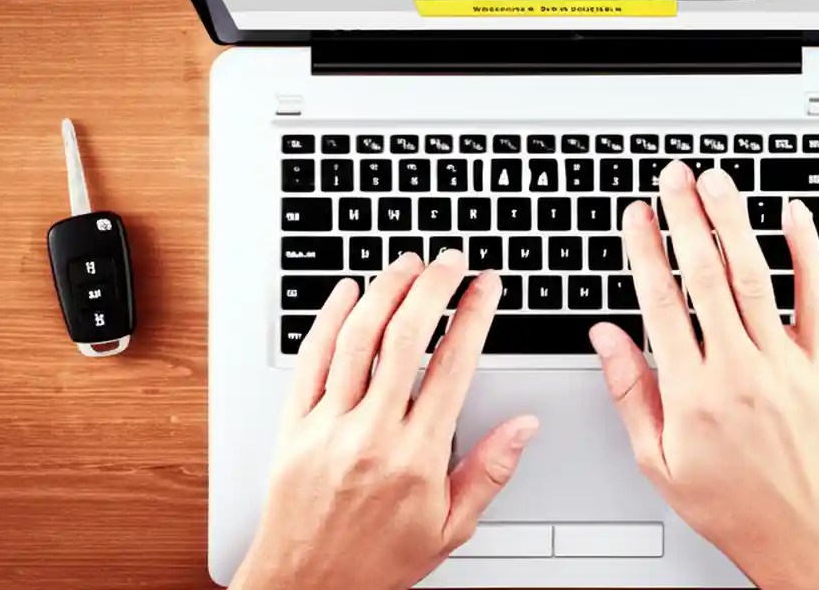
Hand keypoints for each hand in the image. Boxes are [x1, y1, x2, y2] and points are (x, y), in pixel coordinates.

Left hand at [232, 252, 538, 589]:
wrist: (305, 587)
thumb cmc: (376, 562)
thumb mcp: (450, 527)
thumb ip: (490, 470)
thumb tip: (525, 426)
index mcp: (417, 456)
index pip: (454, 365)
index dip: (474, 315)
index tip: (486, 286)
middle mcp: (371, 433)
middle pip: (405, 338)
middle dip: (433, 288)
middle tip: (450, 261)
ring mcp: (328, 425)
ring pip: (357, 339)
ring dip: (385, 291)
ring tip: (408, 264)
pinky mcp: (293, 425)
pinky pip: (311, 360)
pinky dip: (329, 319)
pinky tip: (347, 293)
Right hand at [590, 161, 818, 589]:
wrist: (802, 534)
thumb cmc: (731, 504)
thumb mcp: (659, 461)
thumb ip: (631, 393)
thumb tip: (606, 337)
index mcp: (693, 392)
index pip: (661, 302)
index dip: (644, 251)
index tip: (636, 216)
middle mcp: (739, 369)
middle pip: (706, 275)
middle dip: (686, 217)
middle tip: (673, 177)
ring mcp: (784, 363)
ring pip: (755, 276)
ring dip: (734, 222)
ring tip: (717, 182)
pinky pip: (815, 298)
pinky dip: (805, 253)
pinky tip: (793, 216)